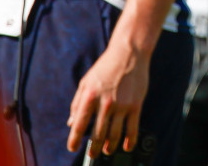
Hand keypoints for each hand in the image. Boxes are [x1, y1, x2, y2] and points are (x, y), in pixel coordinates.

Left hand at [66, 39, 148, 155]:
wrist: (129, 52)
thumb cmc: (106, 66)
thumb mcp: (86, 81)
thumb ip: (77, 102)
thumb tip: (71, 122)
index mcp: (90, 96)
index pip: (79, 124)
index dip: (74, 139)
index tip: (72, 148)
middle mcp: (105, 103)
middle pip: (97, 134)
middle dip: (93, 149)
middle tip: (92, 155)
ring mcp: (122, 105)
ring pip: (114, 135)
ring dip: (110, 147)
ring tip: (107, 150)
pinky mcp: (136, 105)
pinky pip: (132, 129)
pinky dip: (130, 141)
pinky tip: (127, 147)